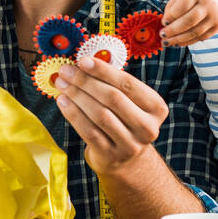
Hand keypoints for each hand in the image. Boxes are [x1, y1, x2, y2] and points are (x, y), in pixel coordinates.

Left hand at [51, 59, 168, 175]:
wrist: (124, 158)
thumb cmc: (122, 119)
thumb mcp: (128, 102)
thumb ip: (112, 84)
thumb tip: (83, 63)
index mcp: (156, 107)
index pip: (127, 84)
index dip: (103, 71)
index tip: (82, 60)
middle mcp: (147, 127)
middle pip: (112, 98)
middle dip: (85, 82)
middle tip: (66, 71)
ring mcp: (130, 144)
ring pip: (99, 115)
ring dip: (77, 96)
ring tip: (61, 84)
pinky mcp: (111, 155)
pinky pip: (89, 131)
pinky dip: (73, 114)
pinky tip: (62, 101)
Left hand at [161, 0, 217, 46]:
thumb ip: (173, 4)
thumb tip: (165, 23)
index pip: (181, 8)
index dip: (170, 17)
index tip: (163, 22)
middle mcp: (209, 4)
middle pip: (189, 22)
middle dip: (173, 31)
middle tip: (162, 35)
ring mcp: (216, 16)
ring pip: (195, 32)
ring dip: (179, 40)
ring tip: (167, 42)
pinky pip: (202, 37)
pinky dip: (189, 41)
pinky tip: (178, 43)